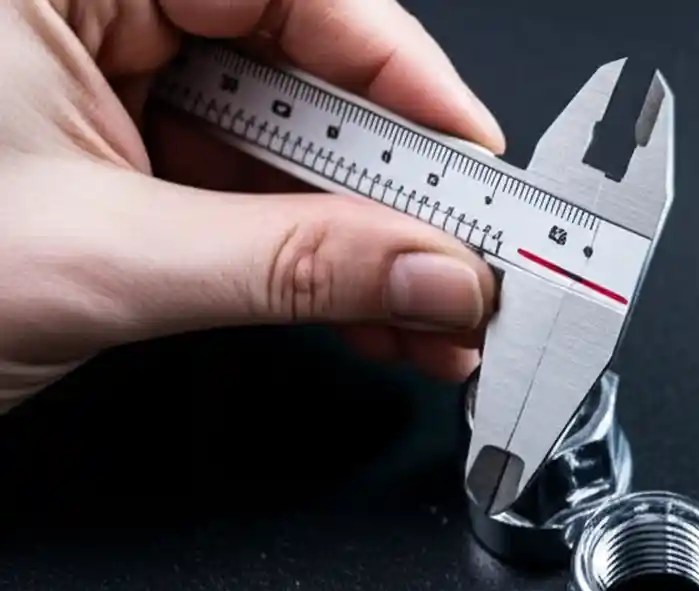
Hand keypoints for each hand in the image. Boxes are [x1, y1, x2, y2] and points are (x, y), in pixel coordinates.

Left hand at [0, 0, 505, 413]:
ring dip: (357, 240)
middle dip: (388, 187)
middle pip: (295, 71)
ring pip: (273, 141)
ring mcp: (97, 74)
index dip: (402, 82)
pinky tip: (365, 310)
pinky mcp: (107, 147)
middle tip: (463, 258)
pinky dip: (300, 256)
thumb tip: (431, 273)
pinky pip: (234, 187)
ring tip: (427, 316)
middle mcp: (86, 5)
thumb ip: (292, 267)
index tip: (476, 164)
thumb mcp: (101, 263)